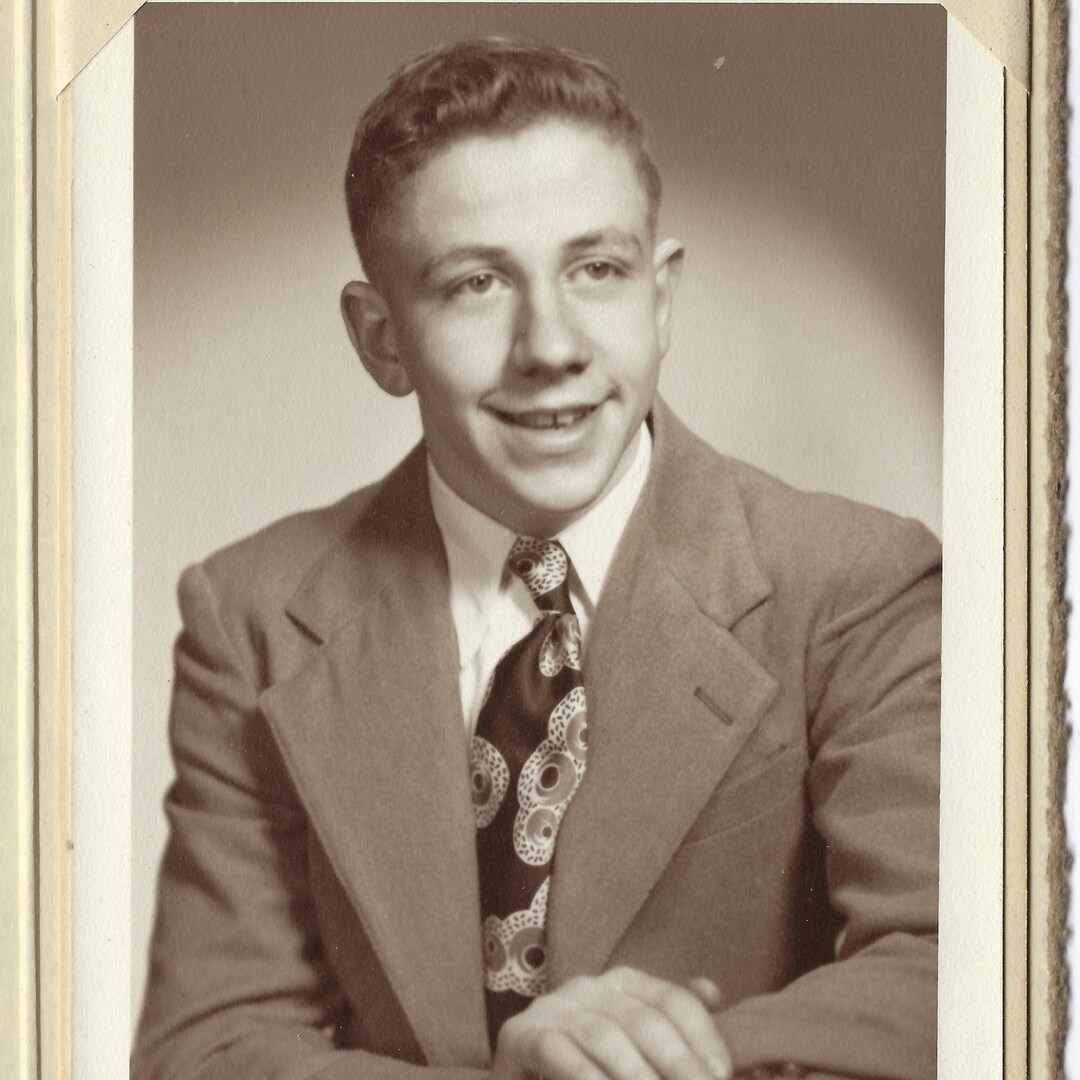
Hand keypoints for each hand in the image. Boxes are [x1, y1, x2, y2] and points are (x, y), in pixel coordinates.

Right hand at [491, 966, 732, 1079]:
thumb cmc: (590, 1071)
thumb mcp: (634, 1049)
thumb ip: (670, 1026)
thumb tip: (712, 991)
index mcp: (622, 984)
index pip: (672, 1000)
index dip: (702, 1036)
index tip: (722, 1074)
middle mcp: (588, 987)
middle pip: (643, 1020)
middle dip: (677, 1063)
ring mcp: (552, 1008)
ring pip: (604, 1036)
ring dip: (636, 1074)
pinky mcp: (519, 1035)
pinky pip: (557, 1052)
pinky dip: (586, 1076)